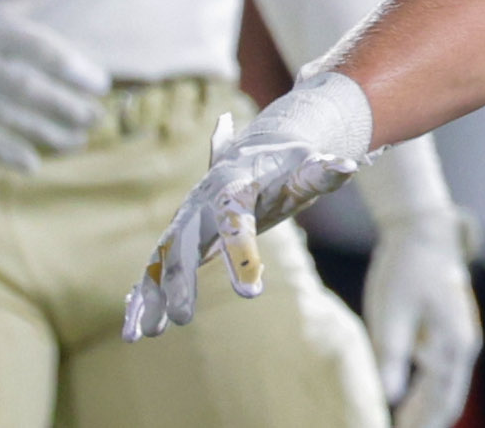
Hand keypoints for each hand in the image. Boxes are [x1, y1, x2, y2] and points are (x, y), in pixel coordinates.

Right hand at [0, 0, 109, 170]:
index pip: (41, 51)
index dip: (74, 70)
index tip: (102, 85)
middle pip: (27, 88)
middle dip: (65, 106)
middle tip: (96, 118)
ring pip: (5, 117)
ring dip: (44, 132)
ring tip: (77, 141)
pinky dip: (1, 153)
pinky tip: (31, 164)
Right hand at [123, 74, 374, 341]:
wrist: (262, 148)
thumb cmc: (290, 166)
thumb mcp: (309, 169)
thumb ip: (323, 173)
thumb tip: (348, 167)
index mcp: (235, 184)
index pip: (236, 219)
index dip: (242, 252)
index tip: (250, 292)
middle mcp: (201, 202)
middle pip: (186, 243)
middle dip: (180, 281)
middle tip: (184, 319)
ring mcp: (185, 220)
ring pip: (161, 259)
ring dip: (152, 296)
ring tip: (147, 335)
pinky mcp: (178, 237)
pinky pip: (154, 269)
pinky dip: (142, 297)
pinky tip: (136, 331)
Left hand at [366, 210, 480, 427]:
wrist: (424, 233)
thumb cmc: (404, 271)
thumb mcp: (391, 314)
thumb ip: (392, 357)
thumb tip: (389, 399)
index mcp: (453, 345)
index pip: (441, 401)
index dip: (423, 426)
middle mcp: (463, 346)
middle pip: (447, 399)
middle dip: (426, 423)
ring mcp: (459, 338)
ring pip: (444, 388)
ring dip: (424, 411)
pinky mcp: (449, 332)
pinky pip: (439, 373)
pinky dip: (424, 393)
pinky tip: (405, 403)